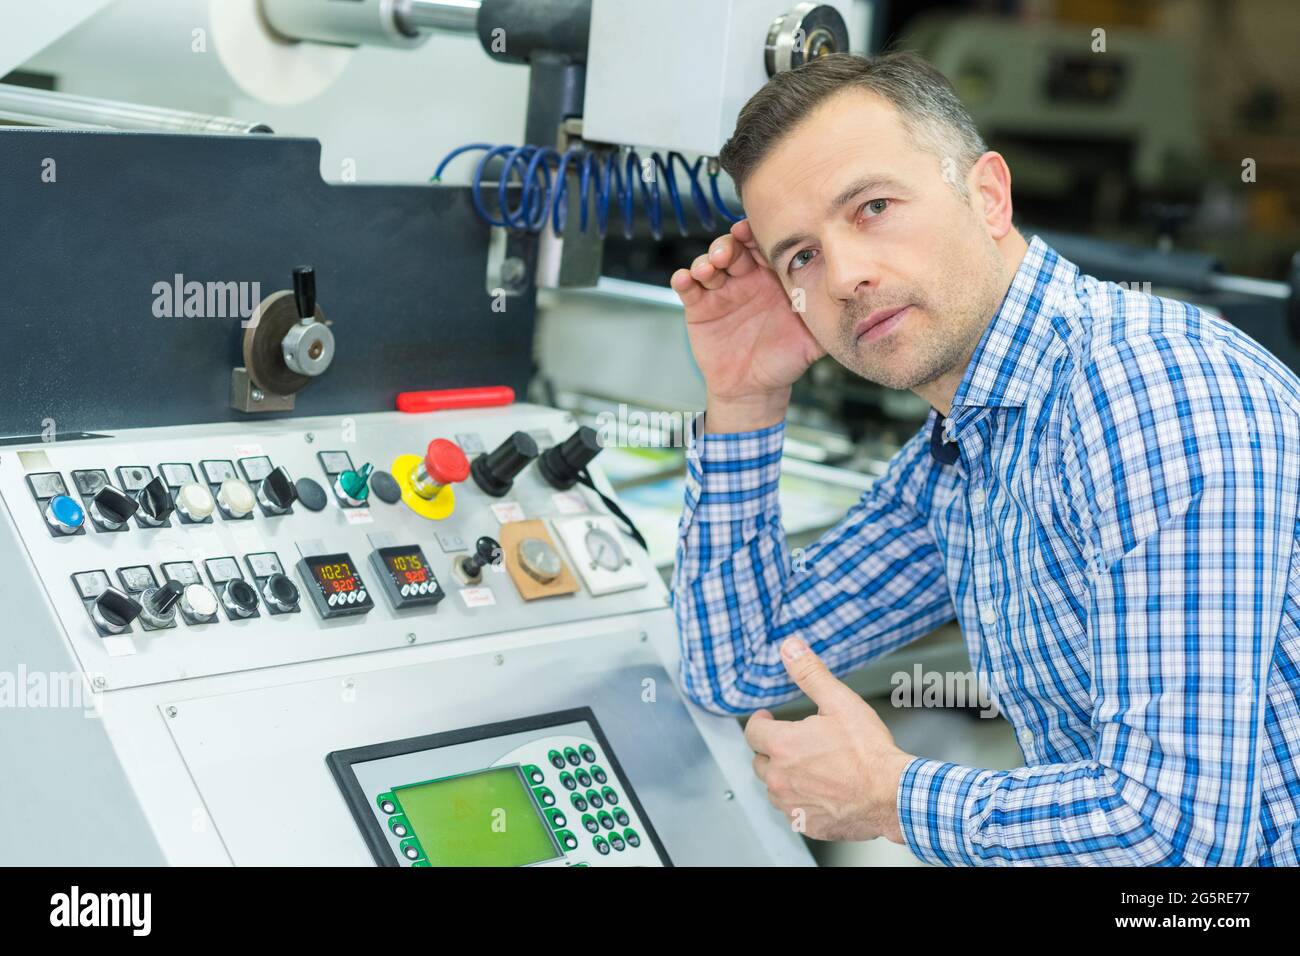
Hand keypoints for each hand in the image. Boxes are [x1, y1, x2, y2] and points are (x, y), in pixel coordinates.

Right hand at [670, 220, 825, 429]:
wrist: (756, 388)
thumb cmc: (785, 359)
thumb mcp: (812, 337)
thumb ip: (828, 316)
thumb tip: (857, 303)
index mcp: (772, 278)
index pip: (764, 247)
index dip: (758, 236)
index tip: (754, 231)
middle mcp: (745, 279)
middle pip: (734, 248)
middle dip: (729, 243)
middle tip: (729, 249)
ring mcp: (721, 291)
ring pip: (709, 263)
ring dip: (707, 259)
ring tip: (709, 267)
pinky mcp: (699, 307)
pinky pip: (688, 288)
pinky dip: (683, 279)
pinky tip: (685, 279)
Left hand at [746, 636, 912, 842]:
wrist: (893, 795)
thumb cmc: (869, 753)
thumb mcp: (839, 702)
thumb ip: (810, 673)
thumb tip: (790, 648)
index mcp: (783, 746)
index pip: (752, 733)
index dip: (760, 723)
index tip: (767, 720)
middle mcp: (781, 778)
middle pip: (760, 762)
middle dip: (772, 751)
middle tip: (793, 744)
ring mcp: (792, 805)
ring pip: (775, 789)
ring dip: (785, 777)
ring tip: (808, 767)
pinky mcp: (807, 825)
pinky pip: (794, 812)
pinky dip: (802, 802)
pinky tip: (821, 792)